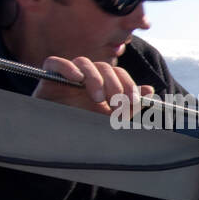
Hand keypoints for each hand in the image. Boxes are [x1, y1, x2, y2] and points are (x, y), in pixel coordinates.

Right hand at [33, 56, 151, 117]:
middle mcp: (86, 76)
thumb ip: (129, 104)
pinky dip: (67, 67)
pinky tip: (76, 79)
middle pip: (104, 67)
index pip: (118, 73)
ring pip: (84, 62)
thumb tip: (150, 89)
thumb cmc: (85, 126)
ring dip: (95, 78)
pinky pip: (56, 62)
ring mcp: (67, 76)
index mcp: (102, 83)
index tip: (131, 101)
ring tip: (98, 98)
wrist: (60, 137)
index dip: (128, 84)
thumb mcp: (111, 118)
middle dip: (114, 85)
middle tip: (116, 104)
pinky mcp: (49, 77)